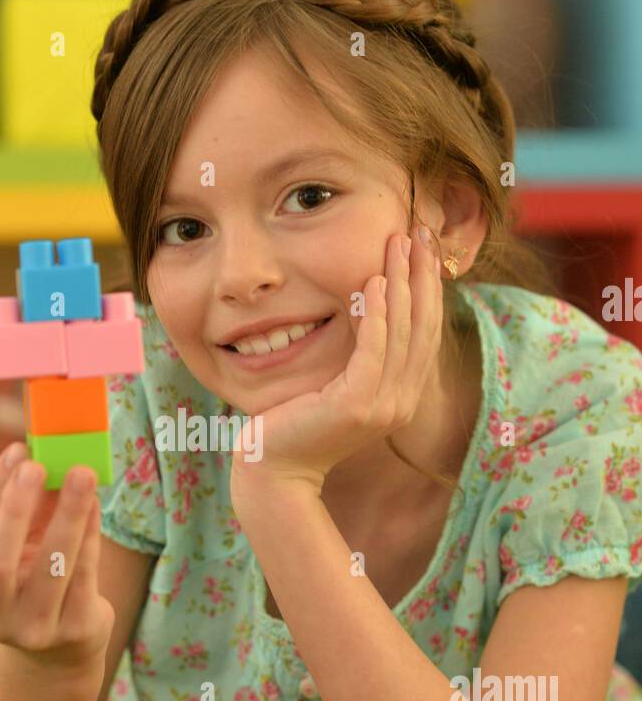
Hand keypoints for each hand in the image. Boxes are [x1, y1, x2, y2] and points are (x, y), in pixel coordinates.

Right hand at [0, 442, 114, 663]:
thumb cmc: (31, 579)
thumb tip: (42, 453)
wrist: (60, 647)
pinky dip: (90, 533)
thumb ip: (23, 506)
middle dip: (15, 509)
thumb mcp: (16, 546)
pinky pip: (84, 573)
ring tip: (81, 473)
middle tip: (37, 465)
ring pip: (49, 568)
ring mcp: (31, 631)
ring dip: (67, 515)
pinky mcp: (72, 632)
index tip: (16, 452)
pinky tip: (94, 503)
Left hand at [229, 227, 442, 503]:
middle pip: (422, 326)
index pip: (425, 331)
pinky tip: (375, 283)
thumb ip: (361, 357)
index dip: (428, 287)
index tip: (425, 246)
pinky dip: (378, 315)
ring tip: (399, 244)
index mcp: (401, 395)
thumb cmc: (297, 425)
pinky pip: (373, 351)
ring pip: (402, 333)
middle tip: (421, 231)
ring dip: (402, 284)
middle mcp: (401, 401)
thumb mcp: (338, 387)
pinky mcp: (357, 405)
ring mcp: (383, 405)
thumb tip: (371, 307)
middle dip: (422, 275)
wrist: (273, 469)